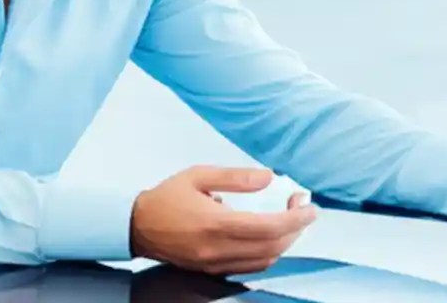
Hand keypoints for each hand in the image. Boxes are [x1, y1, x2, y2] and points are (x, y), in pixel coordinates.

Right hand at [130, 166, 315, 275]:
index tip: (309, 206)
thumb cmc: (167, 198)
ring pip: (264, 261)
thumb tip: (268, 176)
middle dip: (295, 229)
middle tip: (302, 208)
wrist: (137, 226)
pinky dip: (268, 254)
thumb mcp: (199, 175)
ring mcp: (215, 264)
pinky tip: (271, 237)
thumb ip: (236, 177)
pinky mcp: (212, 271)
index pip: (268, 227)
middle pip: (271, 247)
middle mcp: (217, 249)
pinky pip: (250, 268)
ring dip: (284, 243)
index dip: (295, 219)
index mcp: (215, 224)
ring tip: (290, 221)